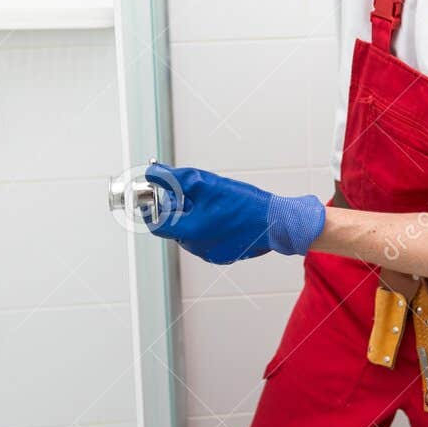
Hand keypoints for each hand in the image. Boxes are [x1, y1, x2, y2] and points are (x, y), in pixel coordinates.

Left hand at [143, 163, 325, 263]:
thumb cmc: (243, 203)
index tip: (152, 195)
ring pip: (190, 232)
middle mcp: (196, 247)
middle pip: (174, 226)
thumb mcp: (205, 183)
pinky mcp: (223, 254)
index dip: (151, 207)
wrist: (275, 222)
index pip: (156, 223)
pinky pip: (206, 238)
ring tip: (210, 199)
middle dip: (176, 207)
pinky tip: (222, 212)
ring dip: (193, 216)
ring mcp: (210, 253)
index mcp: (189, 232)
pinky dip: (207, 225)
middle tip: (186, 190)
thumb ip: (175, 178)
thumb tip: (153, 172)